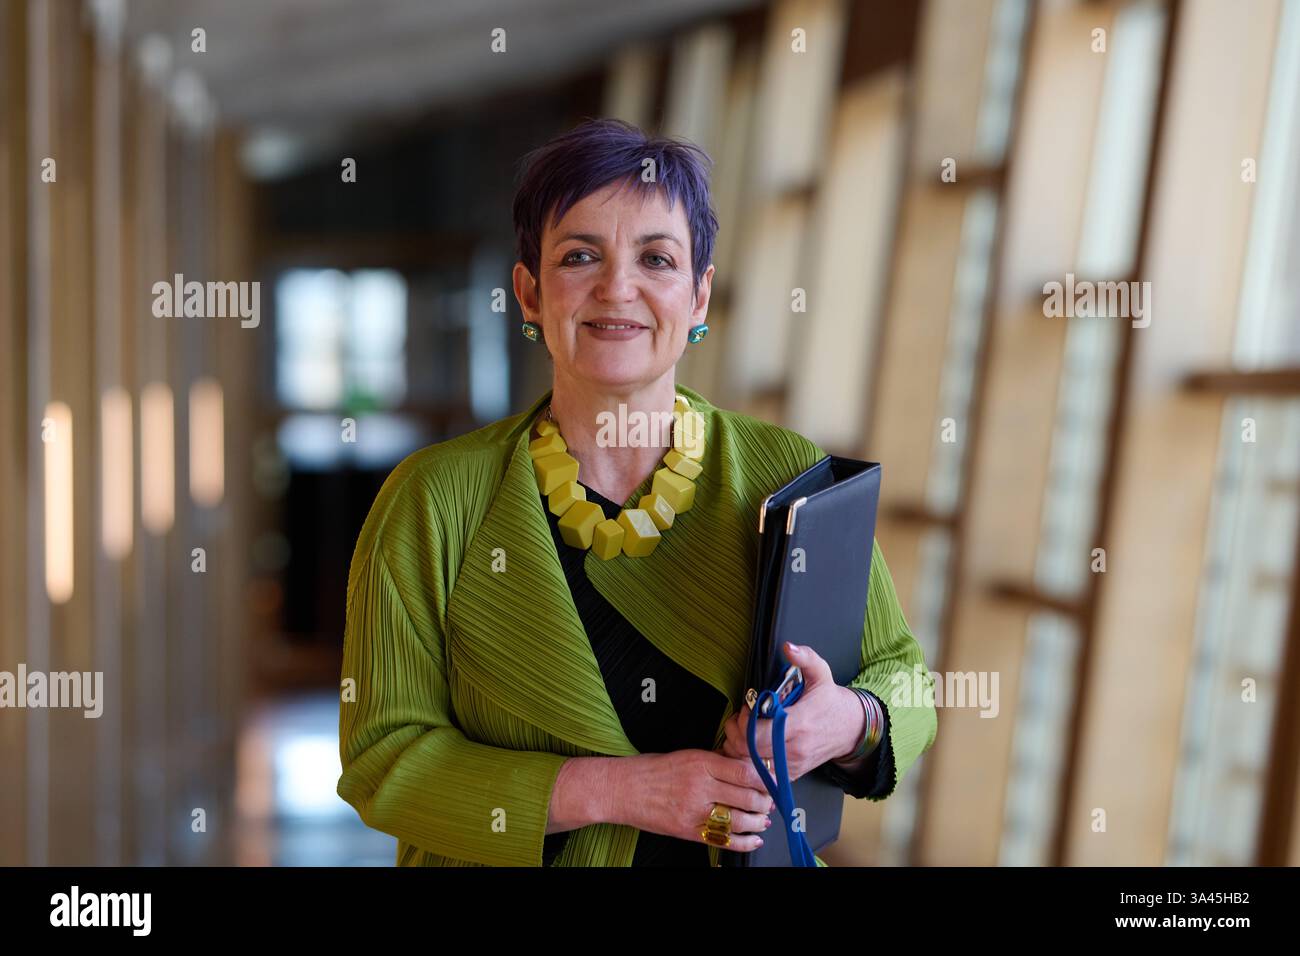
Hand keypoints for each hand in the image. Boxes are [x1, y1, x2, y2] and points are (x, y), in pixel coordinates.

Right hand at [611, 749, 776, 851]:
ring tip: (763, 819)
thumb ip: (715, 761)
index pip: (745, 771)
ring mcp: (694, 811)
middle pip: (747, 796)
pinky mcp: (688, 831)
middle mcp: (700, 786)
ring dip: (758, 821)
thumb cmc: (652, 770)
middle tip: (770, 800)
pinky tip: (753, 839)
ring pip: (739, 820)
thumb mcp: (686, 755)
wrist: (622, 789)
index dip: (765, 778)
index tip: (774, 779)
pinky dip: (744, 842)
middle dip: (765, 800)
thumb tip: (744, 766)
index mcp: (701, 762)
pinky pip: (723, 839)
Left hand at [718, 642, 866, 781]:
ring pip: (750, 767)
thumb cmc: (830, 701)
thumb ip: (804, 658)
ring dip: (738, 749)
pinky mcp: (791, 775)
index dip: (744, 721)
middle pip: (748, 752)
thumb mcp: (821, 674)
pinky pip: (760, 777)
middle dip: (735, 734)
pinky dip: (748, 763)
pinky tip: (750, 747)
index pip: (757, 734)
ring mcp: (793, 766)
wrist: (851, 729)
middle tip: (739, 719)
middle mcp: (795, 749)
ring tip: (742, 732)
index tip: (747, 708)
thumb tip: (788, 647)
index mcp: (799, 724)